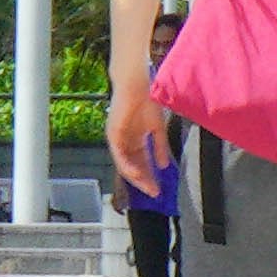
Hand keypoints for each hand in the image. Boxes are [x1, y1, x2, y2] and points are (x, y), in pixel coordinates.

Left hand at [104, 73, 162, 192]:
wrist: (139, 84)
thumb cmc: (148, 101)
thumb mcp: (157, 129)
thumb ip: (160, 147)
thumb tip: (164, 165)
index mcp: (134, 140)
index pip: (140, 163)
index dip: (149, 176)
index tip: (157, 188)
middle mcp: (124, 141)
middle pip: (132, 167)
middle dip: (144, 180)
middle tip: (154, 192)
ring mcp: (117, 138)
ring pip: (125, 164)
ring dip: (137, 177)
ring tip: (148, 187)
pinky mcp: (113, 134)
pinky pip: (119, 155)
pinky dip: (128, 166)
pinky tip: (137, 174)